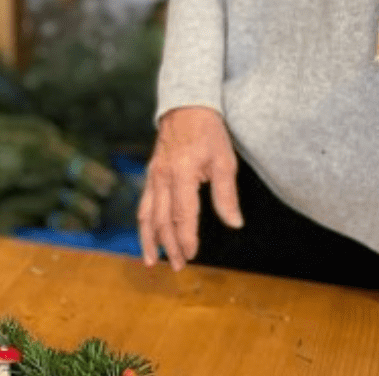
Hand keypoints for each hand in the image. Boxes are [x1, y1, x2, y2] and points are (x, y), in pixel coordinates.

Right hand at [137, 106, 243, 270]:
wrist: (186, 106)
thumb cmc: (209, 133)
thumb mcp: (225, 161)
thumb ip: (227, 195)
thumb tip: (235, 224)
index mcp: (182, 173)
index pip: (183, 214)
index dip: (186, 238)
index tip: (192, 254)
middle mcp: (162, 177)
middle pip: (162, 220)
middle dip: (170, 246)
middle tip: (179, 266)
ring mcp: (153, 177)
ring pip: (147, 216)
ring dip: (150, 241)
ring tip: (153, 262)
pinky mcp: (150, 177)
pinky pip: (144, 206)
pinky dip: (144, 226)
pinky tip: (148, 239)